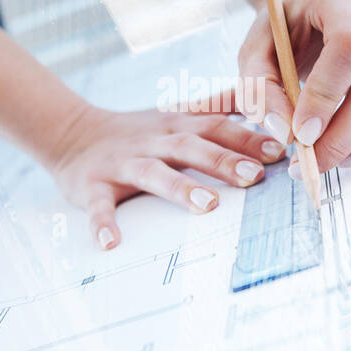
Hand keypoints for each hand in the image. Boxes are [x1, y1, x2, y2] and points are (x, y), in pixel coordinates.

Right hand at [48, 97, 285, 250]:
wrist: (72, 134)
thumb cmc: (137, 132)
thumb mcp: (177, 115)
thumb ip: (219, 110)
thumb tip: (270, 107)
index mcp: (176, 126)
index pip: (216, 125)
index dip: (246, 137)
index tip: (278, 151)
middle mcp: (152, 141)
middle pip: (191, 147)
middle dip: (223, 161)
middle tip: (254, 177)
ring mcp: (122, 163)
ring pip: (153, 173)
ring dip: (180, 188)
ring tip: (207, 206)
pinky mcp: (93, 186)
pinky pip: (98, 207)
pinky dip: (103, 224)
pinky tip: (112, 243)